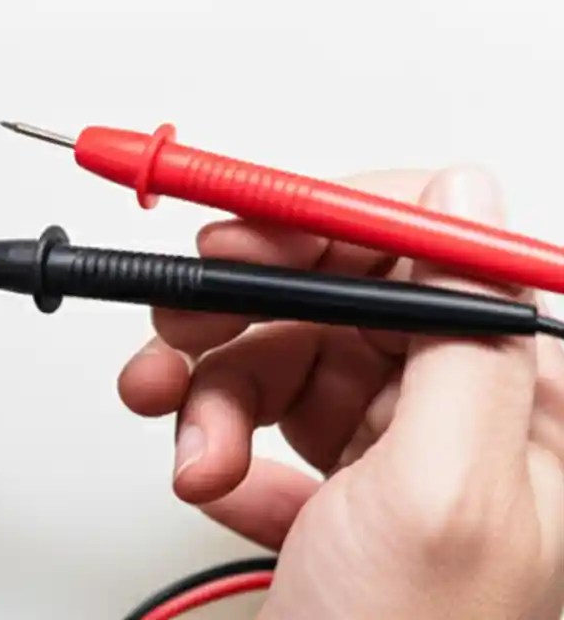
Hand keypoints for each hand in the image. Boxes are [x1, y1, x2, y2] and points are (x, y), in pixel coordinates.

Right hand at [120, 167, 563, 617]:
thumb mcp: (440, 499)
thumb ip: (463, 342)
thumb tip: (462, 199)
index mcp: (521, 406)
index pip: (434, 253)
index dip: (329, 228)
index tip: (241, 236)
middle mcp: (460, 419)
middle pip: (339, 296)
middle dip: (242, 310)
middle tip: (177, 324)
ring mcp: (390, 455)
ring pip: (280, 355)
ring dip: (210, 390)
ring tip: (184, 440)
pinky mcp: (330, 489)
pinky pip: (259, 425)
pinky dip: (216, 447)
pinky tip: (211, 484)